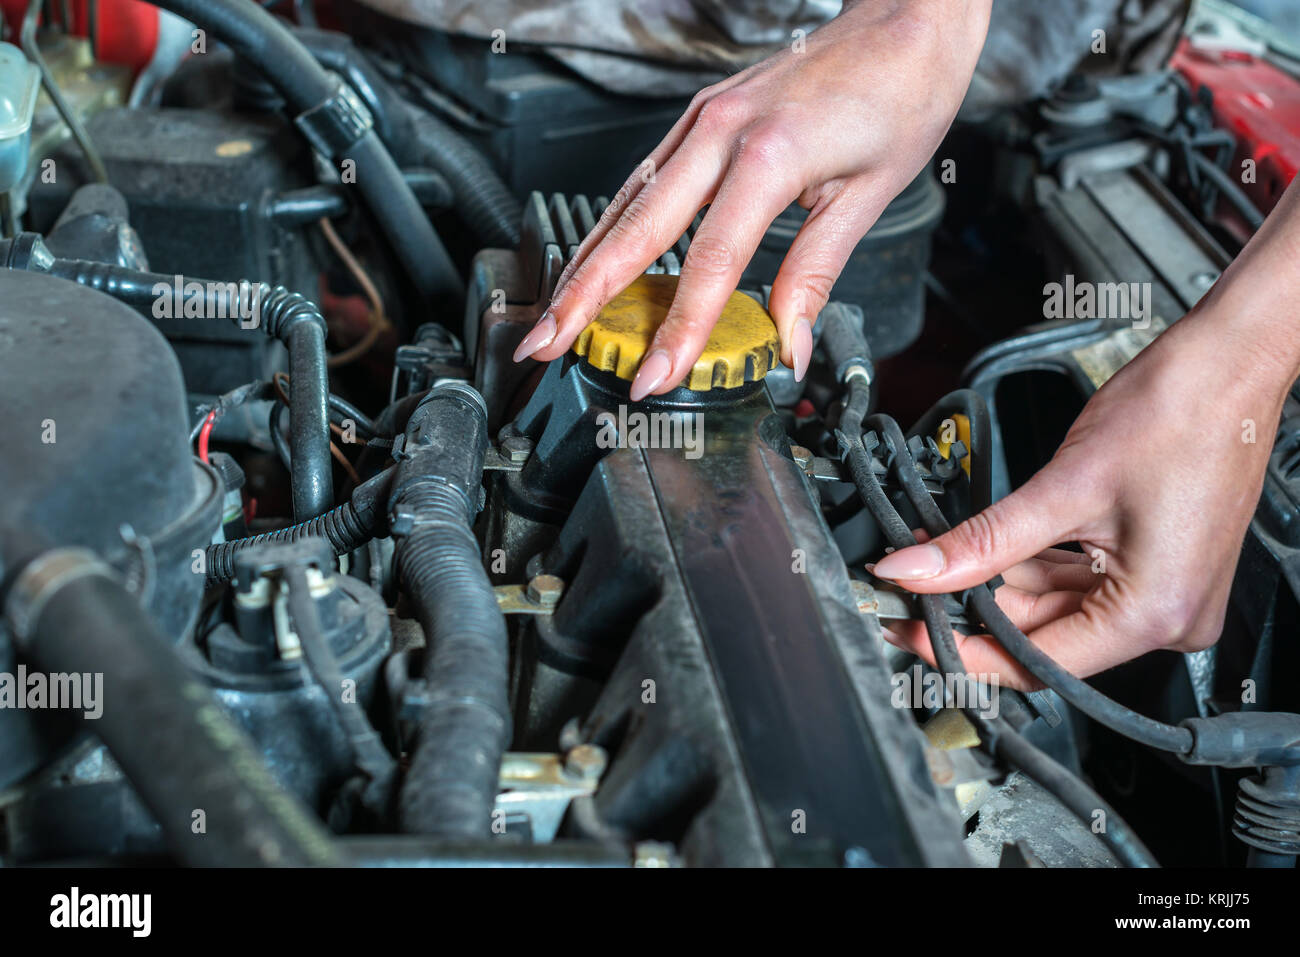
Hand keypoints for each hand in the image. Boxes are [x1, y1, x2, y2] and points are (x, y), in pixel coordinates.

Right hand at [513, 0, 992, 398]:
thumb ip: (814, 276)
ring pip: (626, 202)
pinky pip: (643, 179)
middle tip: (545, 342)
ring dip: (585, 262)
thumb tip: (789, 345)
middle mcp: (722, 132)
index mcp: (769, 155)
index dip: (677, 329)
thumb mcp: (867, 197)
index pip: (709, 262)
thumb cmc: (898, 95)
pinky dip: (613, 226)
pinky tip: (595, 260)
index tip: (653, 375)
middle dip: (585, 295)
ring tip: (554, 313)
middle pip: (637, 228)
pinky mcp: (701, 116)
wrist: (906, 21)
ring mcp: (704, 118)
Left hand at [873, 305, 1293, 690]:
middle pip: (1043, 636)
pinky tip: (983, 546)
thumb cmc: (1180, 413)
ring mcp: (1161, 591)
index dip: (963, 650)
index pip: (1038, 662)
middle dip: (972, 606)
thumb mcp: (1063, 486)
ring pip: (1052, 607)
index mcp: (1153, 614)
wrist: (1230, 364)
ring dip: (994, 581)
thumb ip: (982, 540)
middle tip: (911, 584)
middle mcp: (1166, 618)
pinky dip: (1026, 563)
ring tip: (937, 553)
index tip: (910, 631)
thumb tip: (916, 570)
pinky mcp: (1151, 565)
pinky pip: (1074, 580)